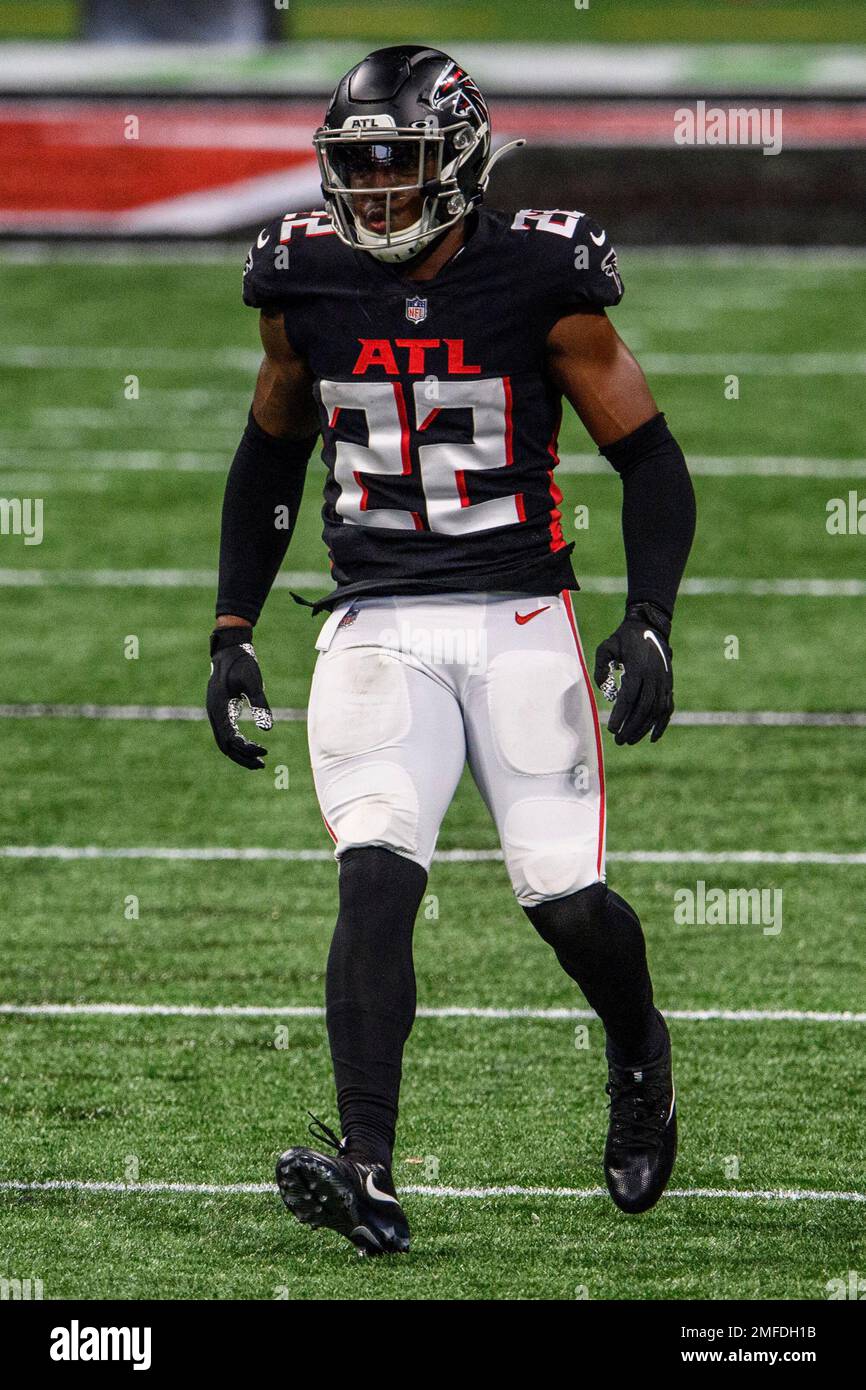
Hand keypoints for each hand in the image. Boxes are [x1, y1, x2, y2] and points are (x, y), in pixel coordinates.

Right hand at [206, 626, 272, 768]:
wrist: (229, 648)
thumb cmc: (242, 662)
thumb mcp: (253, 682)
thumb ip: (259, 704)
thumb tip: (268, 728)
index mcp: (218, 707)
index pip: (230, 738)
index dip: (246, 748)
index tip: (264, 752)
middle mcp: (214, 713)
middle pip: (225, 745)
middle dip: (242, 757)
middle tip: (262, 765)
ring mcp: (216, 712)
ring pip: (224, 741)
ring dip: (240, 752)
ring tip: (259, 760)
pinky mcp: (221, 710)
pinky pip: (226, 732)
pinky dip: (237, 742)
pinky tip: (250, 745)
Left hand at [593, 603, 672, 745]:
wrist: (650, 627)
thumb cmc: (624, 638)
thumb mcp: (606, 647)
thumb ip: (600, 667)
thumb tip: (603, 690)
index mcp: (638, 668)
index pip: (629, 697)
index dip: (621, 715)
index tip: (612, 729)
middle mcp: (654, 677)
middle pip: (643, 708)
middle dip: (631, 727)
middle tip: (618, 740)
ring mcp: (664, 682)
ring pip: (656, 711)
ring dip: (644, 729)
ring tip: (630, 740)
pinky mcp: (669, 685)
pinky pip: (667, 708)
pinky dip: (661, 724)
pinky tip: (652, 738)